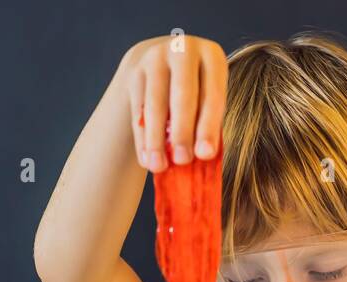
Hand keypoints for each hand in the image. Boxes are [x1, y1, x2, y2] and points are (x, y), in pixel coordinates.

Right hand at [119, 33, 227, 172]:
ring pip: (155, 104)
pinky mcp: (135, 72)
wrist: (162, 61)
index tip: (205, 155)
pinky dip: (142, 137)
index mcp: (211, 55)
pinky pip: (138, 110)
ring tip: (158, 166)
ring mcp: (155, 57)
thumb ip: (208, 121)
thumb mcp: (209, 95)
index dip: (208, 126)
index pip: (212, 94)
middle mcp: (182, 50)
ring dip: (156, 138)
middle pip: (182, 96)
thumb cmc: (196, 87)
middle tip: (182, 161)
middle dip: (182, 131)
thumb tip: (201, 155)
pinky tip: (146, 158)